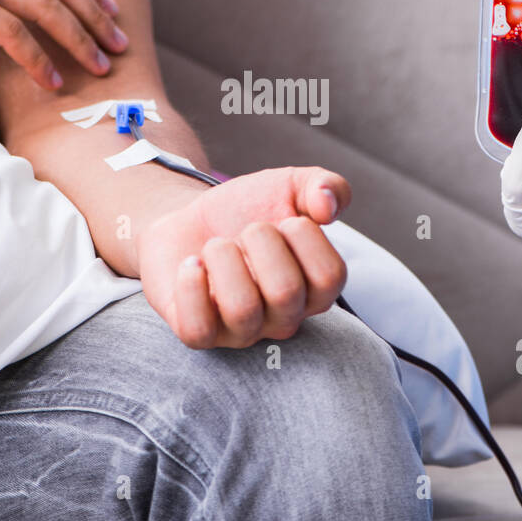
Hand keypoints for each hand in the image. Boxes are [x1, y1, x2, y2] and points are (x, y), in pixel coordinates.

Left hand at [136, 167, 350, 347]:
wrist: (192, 217)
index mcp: (314, 290)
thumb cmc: (248, 210)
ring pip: (242, 309)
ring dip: (223, 257)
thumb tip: (327, 206)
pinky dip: (191, 287)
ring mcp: (242, 331)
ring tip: (216, 244)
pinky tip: (192, 263)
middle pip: (286, 292)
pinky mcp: (200, 334)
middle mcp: (284, 318)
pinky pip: (198, 328)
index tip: (285, 219)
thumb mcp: (291, 186)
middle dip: (260, 240)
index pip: (330, 276)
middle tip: (246, 229)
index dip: (305, 235)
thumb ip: (325, 186)